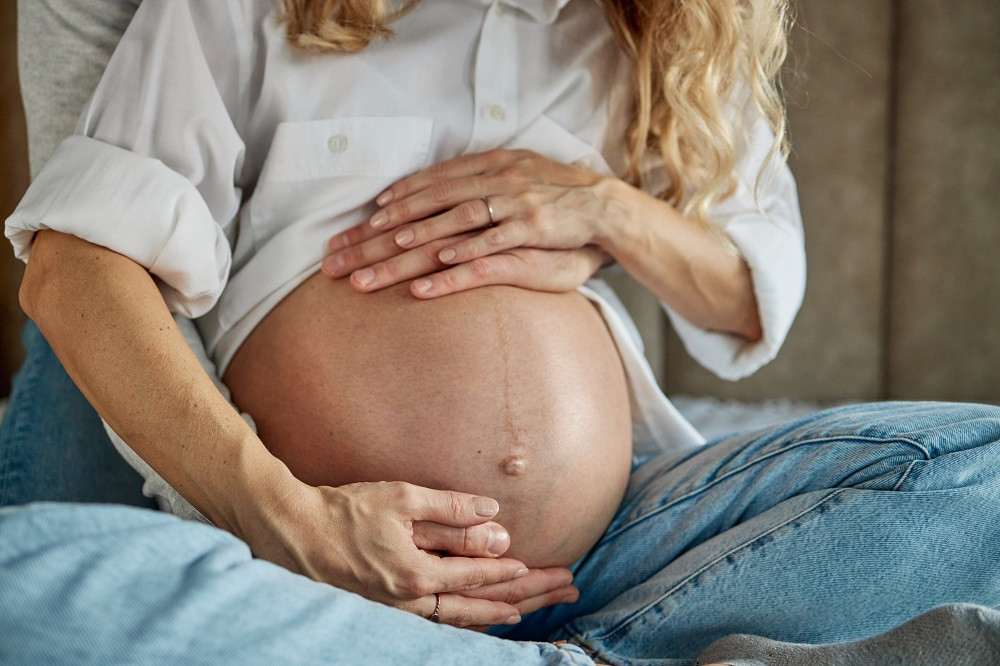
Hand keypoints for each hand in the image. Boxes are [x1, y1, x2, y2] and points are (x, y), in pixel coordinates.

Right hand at [245, 479, 573, 627]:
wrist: (292, 531)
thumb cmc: (344, 511)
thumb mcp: (401, 499)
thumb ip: (450, 511)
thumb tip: (494, 520)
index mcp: (417, 573)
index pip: (479, 573)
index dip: (514, 571)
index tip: (544, 567)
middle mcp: (411, 601)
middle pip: (480, 604)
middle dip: (526, 597)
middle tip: (562, 590)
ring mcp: (398, 610)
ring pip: (460, 618)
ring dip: (499, 612)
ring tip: (530, 611)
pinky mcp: (386, 609)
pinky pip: (437, 622)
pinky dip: (465, 621)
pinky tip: (479, 616)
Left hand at [322, 149, 617, 296]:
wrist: (607, 206)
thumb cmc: (560, 197)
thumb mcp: (519, 175)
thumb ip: (484, 182)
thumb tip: (450, 191)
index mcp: (490, 166)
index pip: (432, 181)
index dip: (397, 199)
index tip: (366, 218)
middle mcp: (495, 180)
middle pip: (429, 204)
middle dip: (383, 229)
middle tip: (346, 252)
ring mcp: (512, 204)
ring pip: (452, 223)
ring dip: (414, 242)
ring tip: (380, 259)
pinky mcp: (532, 229)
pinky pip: (490, 246)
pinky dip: (461, 256)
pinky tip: (434, 269)